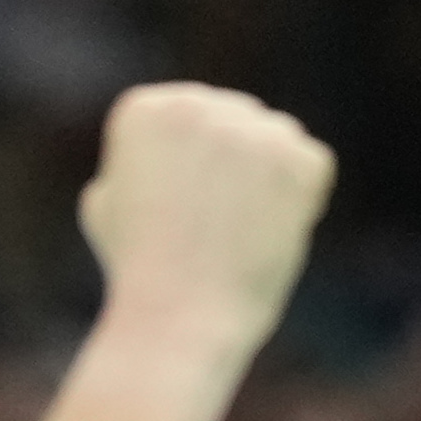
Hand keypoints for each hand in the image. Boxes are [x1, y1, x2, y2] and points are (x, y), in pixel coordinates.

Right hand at [77, 81, 337, 352]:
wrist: (177, 318)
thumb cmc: (140, 276)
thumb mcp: (108, 207)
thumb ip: (136, 162)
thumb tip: (164, 151)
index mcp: (145, 108)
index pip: (190, 123)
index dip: (190, 176)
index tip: (178, 219)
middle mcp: (195, 102)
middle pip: (235, 123)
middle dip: (234, 172)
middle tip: (216, 232)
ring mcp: (249, 126)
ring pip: (276, 139)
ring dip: (268, 181)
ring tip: (239, 234)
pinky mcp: (295, 156)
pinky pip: (312, 165)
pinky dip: (302, 201)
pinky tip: (268, 233)